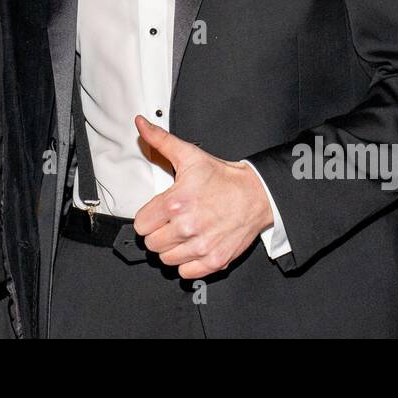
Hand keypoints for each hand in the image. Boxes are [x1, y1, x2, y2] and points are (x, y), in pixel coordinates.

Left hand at [131, 115, 274, 278]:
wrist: (257, 195)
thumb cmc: (223, 178)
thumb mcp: (190, 155)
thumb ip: (160, 141)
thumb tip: (140, 124)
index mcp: (176, 203)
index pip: (141, 225)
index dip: (148, 217)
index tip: (158, 212)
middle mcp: (187, 227)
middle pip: (151, 244)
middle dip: (158, 232)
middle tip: (171, 222)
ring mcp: (201, 246)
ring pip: (166, 260)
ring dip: (172, 248)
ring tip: (183, 233)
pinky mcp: (215, 261)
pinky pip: (186, 273)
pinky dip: (187, 263)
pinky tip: (193, 246)